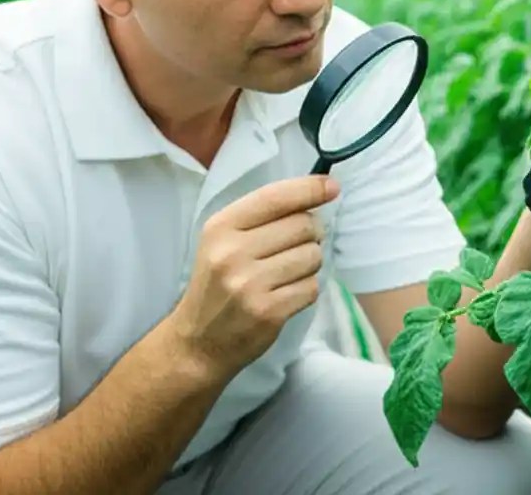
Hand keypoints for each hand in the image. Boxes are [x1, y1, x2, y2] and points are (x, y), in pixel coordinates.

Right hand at [169, 176, 339, 379]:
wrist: (198, 343)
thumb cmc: (216, 285)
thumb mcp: (223, 242)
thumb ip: (262, 217)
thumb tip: (318, 193)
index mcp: (221, 227)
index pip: (275, 197)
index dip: (309, 189)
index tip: (332, 187)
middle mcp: (232, 253)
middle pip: (302, 225)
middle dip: (311, 232)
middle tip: (298, 245)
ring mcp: (250, 284)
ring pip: (312, 255)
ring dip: (310, 263)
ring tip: (288, 272)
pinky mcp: (268, 312)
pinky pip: (311, 287)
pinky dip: (307, 289)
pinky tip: (287, 294)